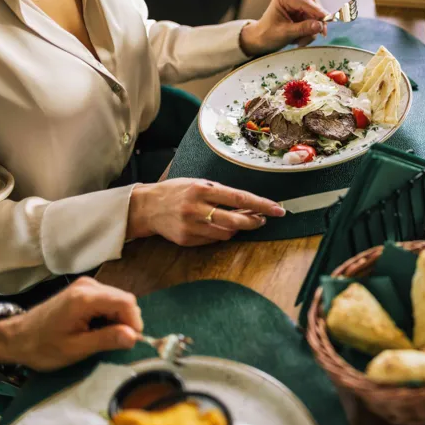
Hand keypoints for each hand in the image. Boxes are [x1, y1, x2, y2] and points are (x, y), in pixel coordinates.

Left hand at [0, 278, 143, 370]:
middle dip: (126, 321)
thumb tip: (134, 336)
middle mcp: (88, 285)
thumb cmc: (42, 346)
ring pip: (118, 300)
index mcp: (85, 298)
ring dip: (117, 319)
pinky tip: (95, 327)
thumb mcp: (75, 349)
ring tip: (101, 336)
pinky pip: (108, 299)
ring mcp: (85, 285)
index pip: (126, 302)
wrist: (15, 338)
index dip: (134, 322)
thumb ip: (106, 340)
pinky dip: (109, 315)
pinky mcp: (84, 289)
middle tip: (114, 342)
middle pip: (124, 299)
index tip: (129, 342)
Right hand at [127, 178, 285, 246]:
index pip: (239, 198)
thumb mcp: (198, 184)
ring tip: (241, 221)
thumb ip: (221, 193)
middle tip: (263, 220)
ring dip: (238, 228)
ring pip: (226, 233)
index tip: (277, 209)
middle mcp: (196, 208)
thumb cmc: (177, 191)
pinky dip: (221, 234)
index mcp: (201, 189)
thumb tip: (249, 205)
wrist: (147, 207)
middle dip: (254, 221)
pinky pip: (213, 240)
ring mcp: (190, 226)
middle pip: (235, 221)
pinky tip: (219, 227)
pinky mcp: (186, 239)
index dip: (261, 205)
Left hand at [239, 0, 329, 55]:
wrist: (259, 40)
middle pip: (313, 6)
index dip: (319, 12)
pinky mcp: (299, 15)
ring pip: (314, 15)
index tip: (328, 21)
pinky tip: (300, 39)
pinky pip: (311, 22)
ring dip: (312, 30)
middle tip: (321, 34)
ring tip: (301, 41)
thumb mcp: (285, 33)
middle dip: (317, 21)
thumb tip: (319, 26)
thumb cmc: (267, 35)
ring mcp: (296, 7)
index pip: (306, 2)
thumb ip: (303, 28)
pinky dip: (309, 32)